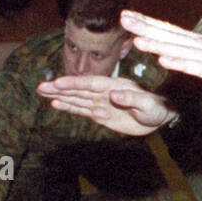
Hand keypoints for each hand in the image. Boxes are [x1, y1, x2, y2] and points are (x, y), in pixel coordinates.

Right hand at [38, 74, 172, 135]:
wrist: (161, 117)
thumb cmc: (157, 108)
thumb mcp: (147, 104)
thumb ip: (130, 98)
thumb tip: (112, 94)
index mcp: (114, 86)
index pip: (90, 84)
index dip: (74, 83)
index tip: (58, 83)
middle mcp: (104, 93)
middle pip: (79, 90)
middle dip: (60, 89)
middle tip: (41, 87)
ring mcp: (102, 103)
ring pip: (77, 99)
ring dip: (60, 97)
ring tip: (43, 93)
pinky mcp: (102, 115)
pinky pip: (83, 111)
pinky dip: (69, 108)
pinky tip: (56, 105)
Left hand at [121, 10, 201, 99]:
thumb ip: (192, 55)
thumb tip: (172, 52)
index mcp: (198, 43)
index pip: (169, 30)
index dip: (147, 22)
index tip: (125, 15)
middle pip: (170, 36)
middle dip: (145, 27)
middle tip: (123, 18)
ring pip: (181, 51)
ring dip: (159, 45)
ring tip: (138, 41)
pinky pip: (199, 68)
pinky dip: (182, 64)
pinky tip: (166, 61)